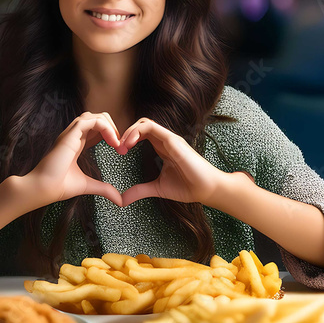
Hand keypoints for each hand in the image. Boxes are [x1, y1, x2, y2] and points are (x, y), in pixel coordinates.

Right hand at [26, 111, 123, 206]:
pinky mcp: (70, 135)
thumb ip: (104, 189)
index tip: (120, 150)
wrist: (43, 189)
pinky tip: (113, 141)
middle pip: (96, 117)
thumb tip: (120, 201)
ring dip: (110, 126)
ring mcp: (70, 133)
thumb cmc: (59, 187)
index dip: (110, 134)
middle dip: (112, 127)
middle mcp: (73, 136)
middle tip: (121, 144)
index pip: (95, 128)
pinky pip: (91, 120)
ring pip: (93, 116)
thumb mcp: (88, 186)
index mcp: (76, 143)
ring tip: (117, 142)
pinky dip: (105, 127)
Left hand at [116, 117, 233, 206]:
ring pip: (144, 122)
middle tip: (116, 148)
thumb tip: (122, 200)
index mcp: (162, 148)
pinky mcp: (172, 140)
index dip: (127, 139)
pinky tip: (129, 144)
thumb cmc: (188, 187)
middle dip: (124, 134)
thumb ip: (140, 191)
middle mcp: (165, 140)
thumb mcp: (157, 188)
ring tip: (121, 146)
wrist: (207, 189)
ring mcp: (169, 138)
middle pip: (140, 125)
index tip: (118, 153)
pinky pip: (151, 127)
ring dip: (128, 131)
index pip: (141, 133)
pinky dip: (136, 131)